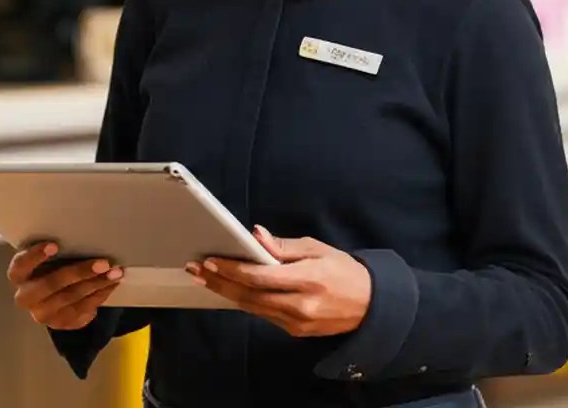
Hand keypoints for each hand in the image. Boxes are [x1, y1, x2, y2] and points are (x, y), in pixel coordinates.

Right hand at [8, 242, 124, 330]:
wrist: (52, 297)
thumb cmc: (50, 267)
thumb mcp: (46, 258)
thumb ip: (55, 251)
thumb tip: (84, 235)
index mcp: (18, 276)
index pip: (20, 265)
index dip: (35, 256)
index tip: (55, 245)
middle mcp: (26, 297)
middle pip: (51, 284)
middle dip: (79, 272)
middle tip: (103, 263)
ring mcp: (43, 314)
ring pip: (71, 298)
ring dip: (96, 284)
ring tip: (115, 272)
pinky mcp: (60, 324)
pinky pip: (83, 310)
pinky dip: (100, 295)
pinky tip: (112, 284)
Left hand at [187, 226, 370, 337]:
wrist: (371, 307)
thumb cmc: (345, 272)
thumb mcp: (318, 249)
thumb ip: (284, 246)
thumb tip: (256, 235)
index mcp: (308, 279)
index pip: (260, 276)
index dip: (232, 269)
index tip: (210, 261)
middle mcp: (300, 304)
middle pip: (249, 295)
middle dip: (219, 282)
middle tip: (196, 270)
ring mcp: (296, 322)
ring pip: (252, 307)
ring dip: (226, 292)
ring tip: (205, 279)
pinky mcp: (295, 331)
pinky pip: (263, 314)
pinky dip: (245, 301)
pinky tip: (230, 290)